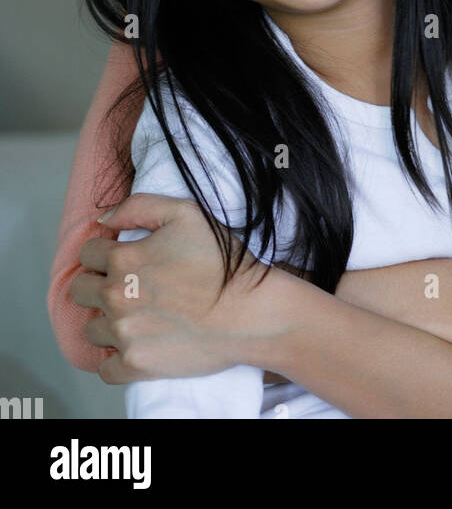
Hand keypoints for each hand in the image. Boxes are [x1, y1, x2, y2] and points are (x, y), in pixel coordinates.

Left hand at [70, 193, 290, 383]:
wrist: (248, 312)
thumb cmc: (221, 261)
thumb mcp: (185, 213)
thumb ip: (138, 206)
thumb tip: (104, 218)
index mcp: (123, 259)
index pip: (88, 253)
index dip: (104, 251)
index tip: (123, 257)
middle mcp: (116, 297)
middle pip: (79, 290)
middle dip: (96, 284)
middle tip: (125, 286)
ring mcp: (124, 334)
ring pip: (91, 328)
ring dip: (107, 321)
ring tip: (135, 315)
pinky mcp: (136, 365)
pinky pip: (105, 368)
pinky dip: (115, 359)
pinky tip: (135, 344)